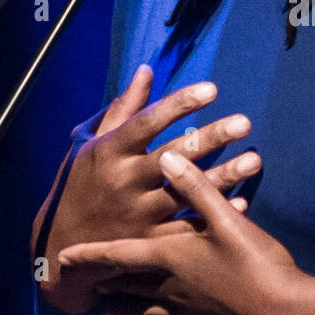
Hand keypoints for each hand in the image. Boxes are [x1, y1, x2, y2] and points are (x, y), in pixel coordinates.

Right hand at [34, 65, 261, 314]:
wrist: (60, 243)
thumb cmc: (81, 184)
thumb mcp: (91, 144)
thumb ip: (123, 109)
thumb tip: (146, 71)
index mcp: (109, 152)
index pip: (147, 123)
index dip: (179, 104)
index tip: (212, 89)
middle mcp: (124, 181)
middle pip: (172, 156)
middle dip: (210, 138)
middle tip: (244, 123)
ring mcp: (136, 213)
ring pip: (186, 192)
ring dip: (222, 177)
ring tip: (254, 160)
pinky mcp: (147, 242)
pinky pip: (186, 228)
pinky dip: (211, 215)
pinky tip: (240, 203)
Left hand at [58, 149, 314, 314]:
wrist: (283, 311)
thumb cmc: (253, 261)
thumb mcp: (226, 217)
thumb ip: (196, 186)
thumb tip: (167, 154)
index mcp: (170, 257)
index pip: (119, 254)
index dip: (90, 255)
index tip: (63, 257)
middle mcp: (169, 287)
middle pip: (128, 283)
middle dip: (105, 280)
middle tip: (82, 282)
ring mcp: (187, 313)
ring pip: (145, 313)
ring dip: (124, 311)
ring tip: (105, 314)